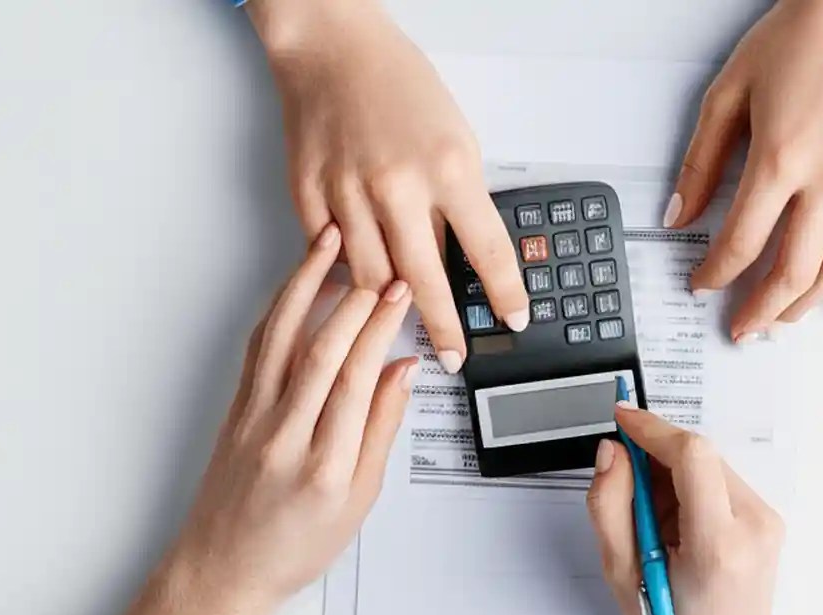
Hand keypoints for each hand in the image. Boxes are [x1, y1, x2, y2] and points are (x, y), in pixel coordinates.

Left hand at [78, 226, 418, 614]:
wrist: (223, 569)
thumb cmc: (292, 546)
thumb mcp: (359, 501)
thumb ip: (381, 430)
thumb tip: (402, 372)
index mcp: (326, 465)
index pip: (358, 379)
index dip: (381, 327)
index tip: (401, 293)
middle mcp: (285, 436)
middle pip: (323, 350)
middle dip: (356, 298)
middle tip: (379, 260)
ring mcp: (253, 418)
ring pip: (282, 337)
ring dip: (306, 284)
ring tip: (327, 245)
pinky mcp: (235, 409)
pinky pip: (258, 349)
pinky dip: (280, 309)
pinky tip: (296, 286)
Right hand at [249, 0, 528, 372]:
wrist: (332, 49)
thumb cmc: (398, 84)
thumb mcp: (455, 137)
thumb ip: (458, 201)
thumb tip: (461, 258)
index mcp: (448, 167)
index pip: (488, 251)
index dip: (505, 294)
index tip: (513, 319)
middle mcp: (399, 186)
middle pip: (427, 283)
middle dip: (446, 329)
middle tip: (456, 355)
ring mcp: (349, 194)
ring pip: (373, 281)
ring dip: (392, 309)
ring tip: (405, 324)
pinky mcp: (310, 197)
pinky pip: (331, 258)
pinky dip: (346, 276)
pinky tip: (357, 287)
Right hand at [587, 405, 817, 614]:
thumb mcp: (622, 575)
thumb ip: (609, 507)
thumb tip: (612, 453)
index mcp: (718, 546)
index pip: (691, 456)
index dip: (652, 428)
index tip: (622, 418)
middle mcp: (753, 527)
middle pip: (699, 456)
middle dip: (655, 458)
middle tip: (628, 491)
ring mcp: (767, 521)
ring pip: (708, 464)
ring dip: (672, 476)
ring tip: (655, 525)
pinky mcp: (768, 518)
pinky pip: (720, 480)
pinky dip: (690, 489)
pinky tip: (677, 526)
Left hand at [668, 0, 822, 339]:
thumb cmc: (796, 39)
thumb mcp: (728, 94)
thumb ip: (701, 160)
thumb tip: (680, 215)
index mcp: (781, 158)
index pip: (742, 242)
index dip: (717, 275)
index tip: (703, 285)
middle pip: (794, 270)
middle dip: (761, 309)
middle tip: (742, 326)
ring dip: (810, 303)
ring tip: (785, 317)